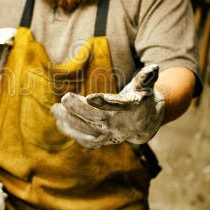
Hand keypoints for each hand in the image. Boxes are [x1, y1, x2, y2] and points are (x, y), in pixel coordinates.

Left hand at [50, 64, 164, 148]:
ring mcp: (111, 135)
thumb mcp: (146, 86)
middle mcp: (120, 124)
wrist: (145, 123)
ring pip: (88, 131)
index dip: (105, 102)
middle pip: (97, 119)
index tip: (91, 97)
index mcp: (131, 107)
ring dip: (70, 121)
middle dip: (79, 110)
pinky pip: (86, 140)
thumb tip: (154, 68)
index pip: (118, 105)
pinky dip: (71, 132)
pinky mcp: (103, 140)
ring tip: (55, 110)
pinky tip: (59, 121)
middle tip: (64, 98)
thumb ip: (147, 77)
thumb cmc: (141, 98)